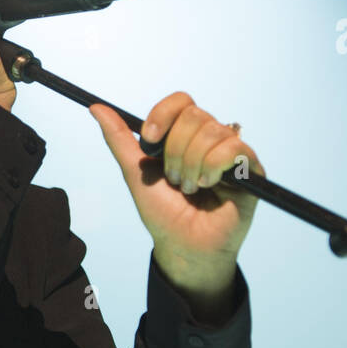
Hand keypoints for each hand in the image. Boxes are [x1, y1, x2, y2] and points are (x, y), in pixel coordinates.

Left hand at [90, 93, 262, 302]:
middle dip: (174, 151)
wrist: (182, 245)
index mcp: (186, 135)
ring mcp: (232, 152)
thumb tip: (95, 107)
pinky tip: (209, 187)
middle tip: (174, 180)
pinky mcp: (251, 168)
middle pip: (194, 115)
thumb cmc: (163, 212)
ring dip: (192, 166)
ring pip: (211, 132)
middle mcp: (212, 138)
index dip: (163, 115)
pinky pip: (233, 148)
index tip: (150, 140)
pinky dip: (212, 168)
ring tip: (191, 189)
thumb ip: (118, 138)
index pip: (181, 102)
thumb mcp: (136, 172)